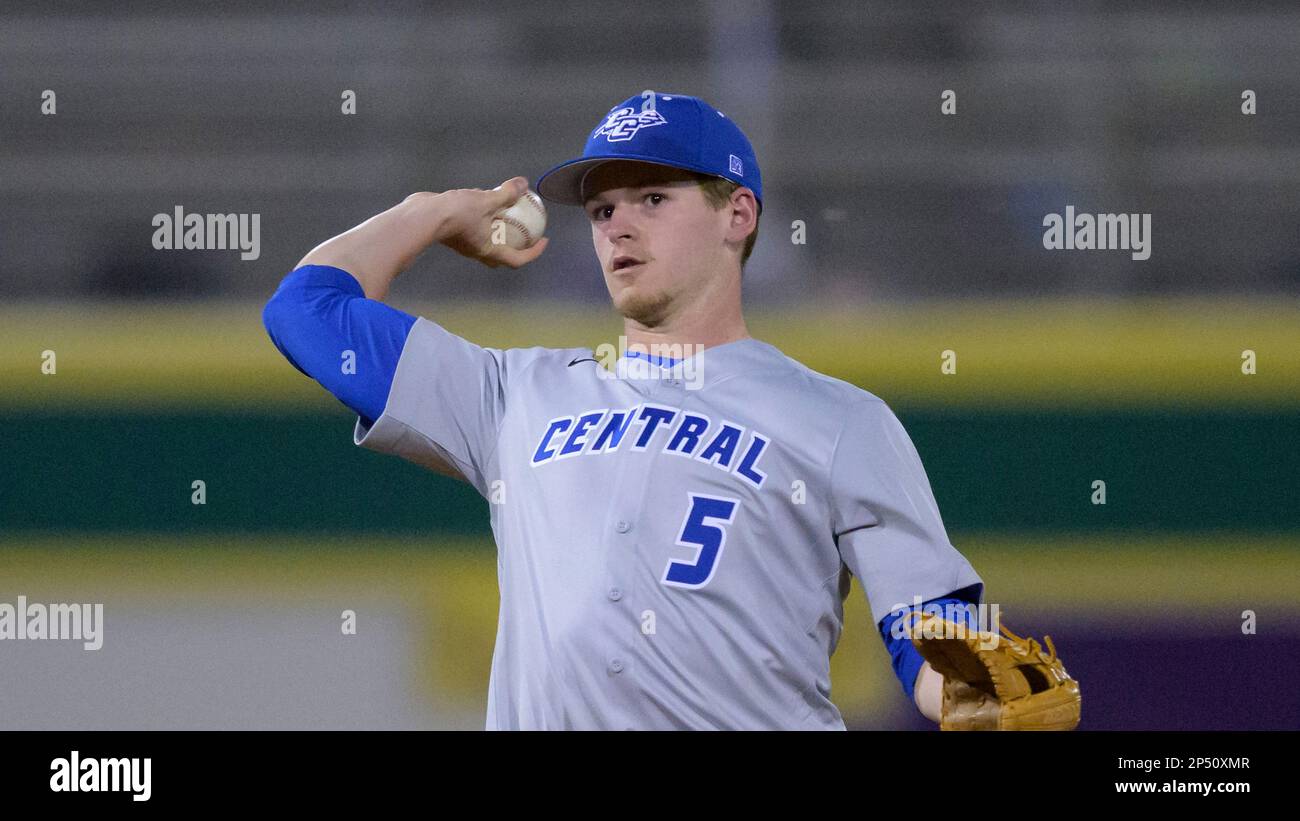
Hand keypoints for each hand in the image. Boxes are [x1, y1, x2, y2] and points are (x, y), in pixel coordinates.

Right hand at [425, 176, 549, 268]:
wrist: (422, 215)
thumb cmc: (456, 214)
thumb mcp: (486, 200)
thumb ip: (506, 194)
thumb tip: (524, 184)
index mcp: (489, 250)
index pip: (517, 260)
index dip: (534, 253)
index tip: (544, 241)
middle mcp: (477, 251)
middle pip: (501, 255)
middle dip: (515, 246)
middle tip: (525, 231)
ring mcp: (464, 243)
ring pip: (486, 239)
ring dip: (497, 228)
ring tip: (504, 208)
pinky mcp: (453, 232)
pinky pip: (474, 226)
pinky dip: (482, 216)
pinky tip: (481, 198)